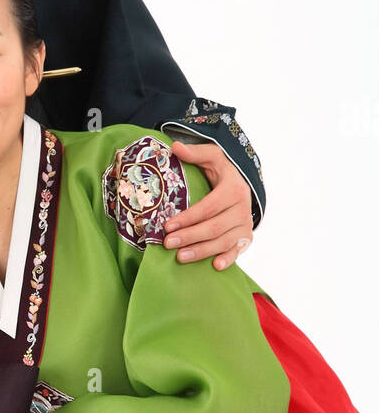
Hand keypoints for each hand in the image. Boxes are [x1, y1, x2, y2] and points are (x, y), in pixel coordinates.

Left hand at [164, 140, 253, 269]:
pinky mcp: (246, 237)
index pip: (208, 207)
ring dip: (202, 251)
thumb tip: (175, 147)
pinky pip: (238, 250)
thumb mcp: (212, 157)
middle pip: (214, 227)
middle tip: (168, 243)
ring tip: (180, 257)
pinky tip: (215, 266)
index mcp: (233, 190)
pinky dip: (229, 259)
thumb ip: (195, 153)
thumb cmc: (222, 172)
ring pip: (223, 241)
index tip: (167, 226)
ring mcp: (245, 225)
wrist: (243, 183)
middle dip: (190, 237)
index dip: (188, 218)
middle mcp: (243, 209)